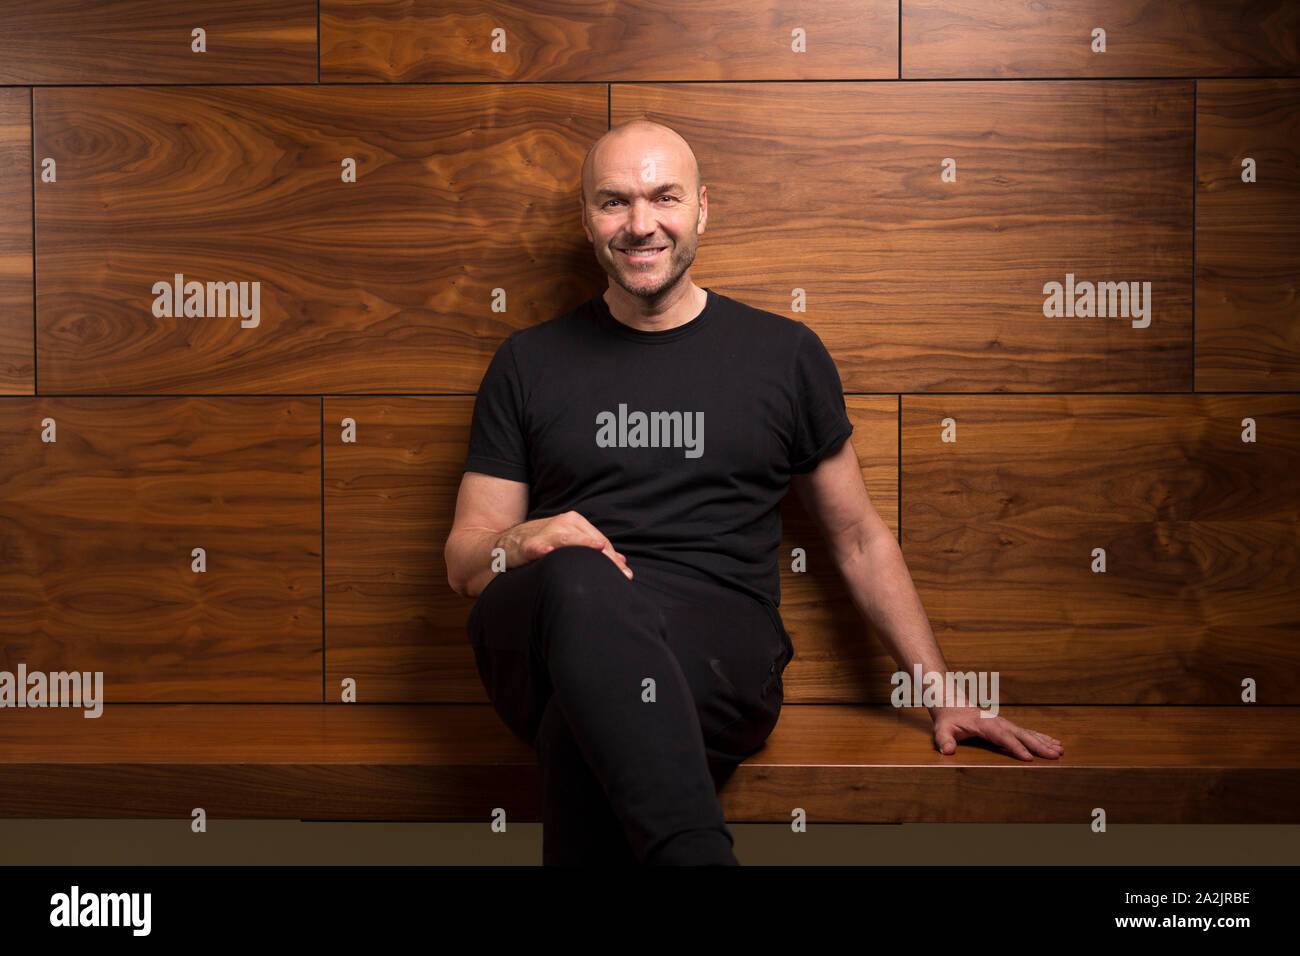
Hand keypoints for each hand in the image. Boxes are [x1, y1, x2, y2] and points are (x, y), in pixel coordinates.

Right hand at [495, 509, 632, 578]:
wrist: (499, 549)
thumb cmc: (538, 549)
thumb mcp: (568, 545)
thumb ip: (592, 551)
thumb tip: (621, 560)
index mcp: (574, 523)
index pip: (601, 542)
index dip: (614, 559)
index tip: (626, 575)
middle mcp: (562, 523)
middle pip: (590, 541)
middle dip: (605, 558)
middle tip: (620, 576)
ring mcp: (544, 532)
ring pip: (568, 539)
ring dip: (582, 546)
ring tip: (597, 552)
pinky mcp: (525, 544)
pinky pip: (536, 545)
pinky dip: (542, 547)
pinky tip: (548, 551)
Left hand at [929, 707, 1062, 760]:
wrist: (951, 704)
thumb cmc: (948, 720)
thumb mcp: (942, 729)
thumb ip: (944, 740)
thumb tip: (948, 751)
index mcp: (984, 724)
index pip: (1002, 737)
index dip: (1015, 747)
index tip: (1028, 758)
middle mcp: (998, 722)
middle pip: (1021, 734)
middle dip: (1038, 745)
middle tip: (1055, 755)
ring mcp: (1004, 723)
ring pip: (1027, 733)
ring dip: (1044, 742)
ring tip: (1060, 750)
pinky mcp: (1007, 726)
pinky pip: (1026, 732)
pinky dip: (1040, 737)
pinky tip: (1052, 743)